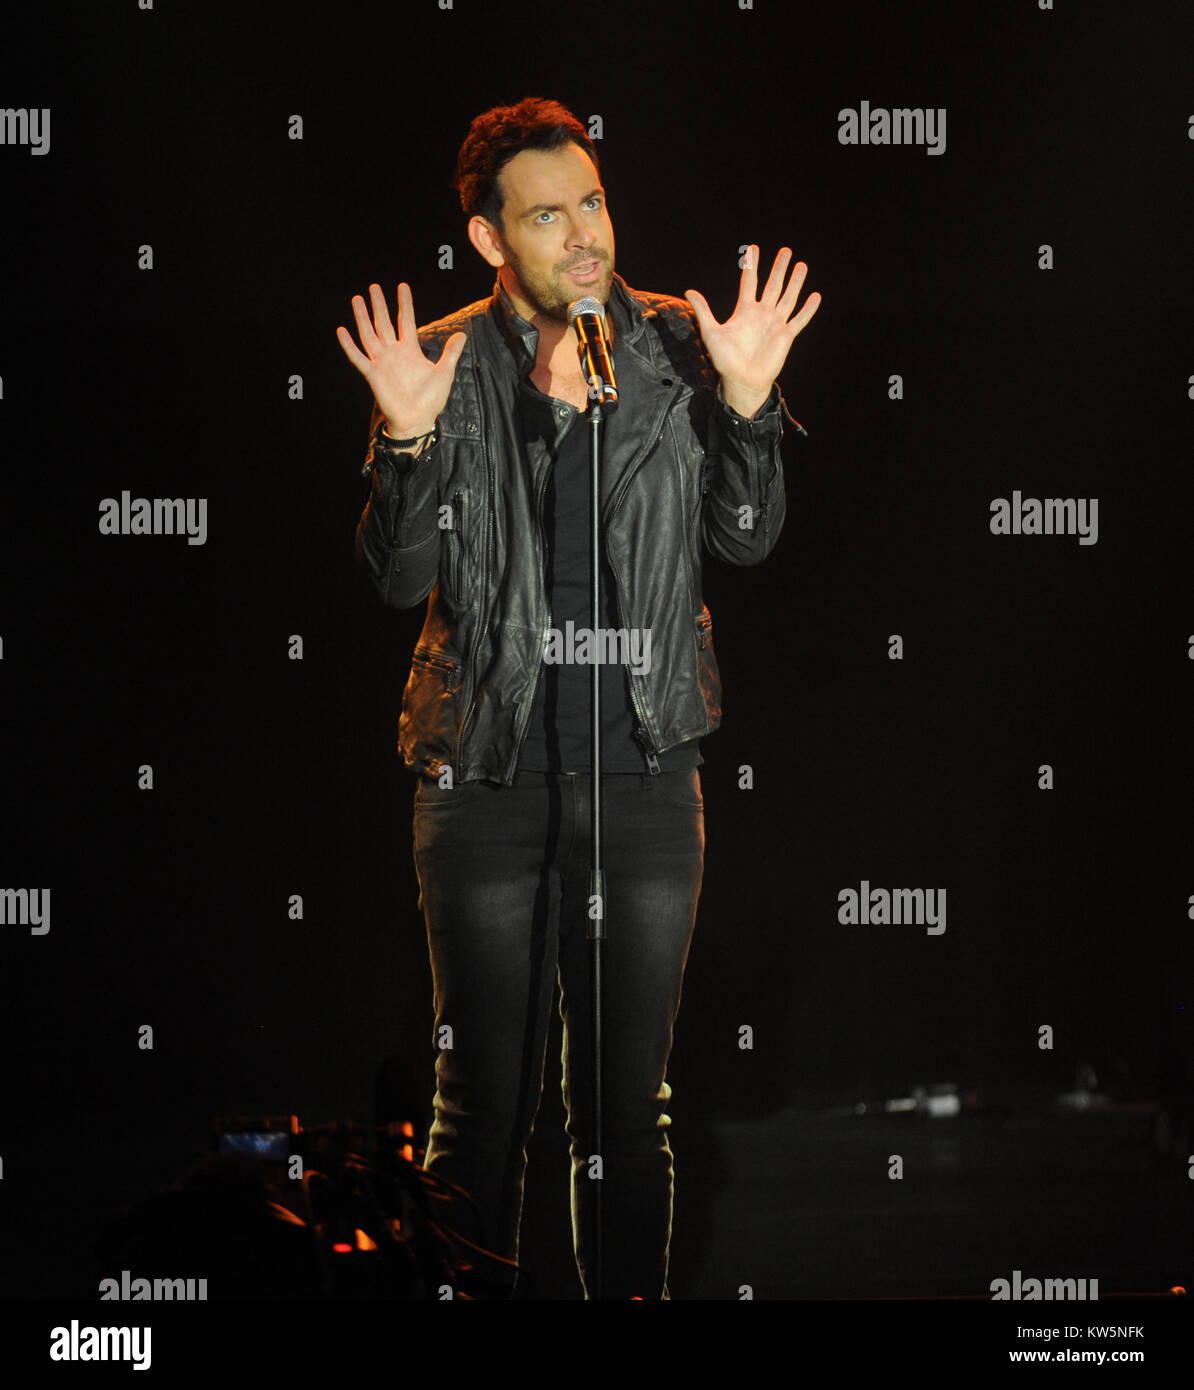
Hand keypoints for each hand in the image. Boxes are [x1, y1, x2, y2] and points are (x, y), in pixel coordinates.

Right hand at [336, 283, 465, 435]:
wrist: (418, 420)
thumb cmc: (431, 399)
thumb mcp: (445, 373)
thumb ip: (451, 353)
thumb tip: (462, 334)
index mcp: (410, 350)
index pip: (406, 320)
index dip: (405, 304)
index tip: (402, 286)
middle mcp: (394, 353)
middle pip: (384, 323)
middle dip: (379, 305)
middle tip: (373, 287)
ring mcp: (382, 362)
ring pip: (369, 334)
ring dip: (362, 317)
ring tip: (357, 299)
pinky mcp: (373, 375)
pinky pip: (358, 358)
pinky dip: (349, 346)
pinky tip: (342, 331)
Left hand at [685, 246, 820, 414]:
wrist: (741, 380)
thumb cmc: (725, 359)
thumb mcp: (711, 332)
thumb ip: (703, 310)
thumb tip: (689, 290)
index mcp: (745, 311)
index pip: (750, 282)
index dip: (752, 266)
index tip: (753, 249)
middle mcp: (762, 314)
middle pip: (773, 286)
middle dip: (779, 268)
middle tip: (786, 250)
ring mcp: (775, 324)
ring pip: (788, 298)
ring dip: (795, 282)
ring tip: (802, 265)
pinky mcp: (785, 336)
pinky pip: (799, 320)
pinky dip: (807, 309)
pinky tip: (815, 296)